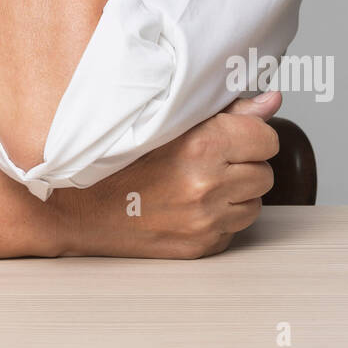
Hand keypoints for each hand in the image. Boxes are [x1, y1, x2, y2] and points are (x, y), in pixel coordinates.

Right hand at [51, 89, 281, 258]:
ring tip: (199, 181)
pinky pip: (233, 230)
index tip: (229, 134)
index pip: (266, 139)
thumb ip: (228, 110)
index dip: (249, 134)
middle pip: (264, 173)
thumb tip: (272, 100)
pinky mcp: (200, 247)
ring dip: (236, 192)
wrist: (76, 205)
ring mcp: (205, 221)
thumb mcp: (168, 120)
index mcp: (203, 145)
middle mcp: (208, 185)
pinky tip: (190, 204)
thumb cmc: (116, 157)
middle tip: (208, 158)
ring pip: (253, 204)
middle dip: (243, 164)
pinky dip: (219, 218)